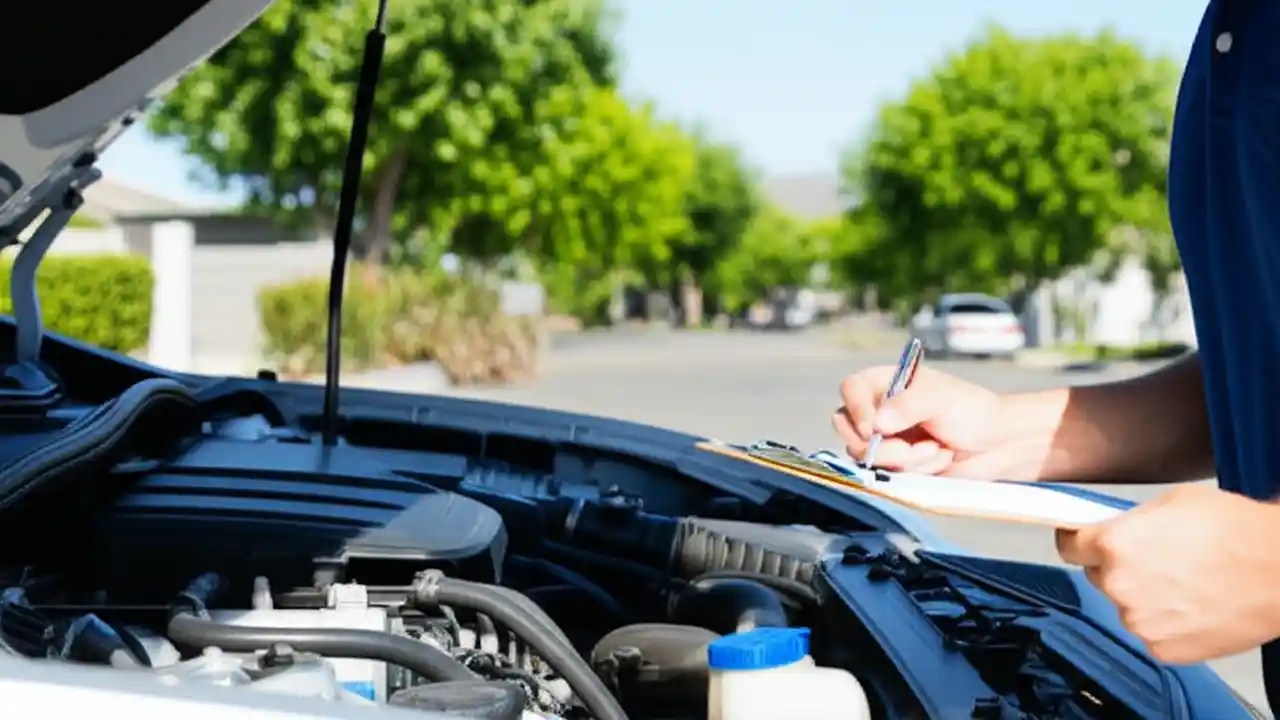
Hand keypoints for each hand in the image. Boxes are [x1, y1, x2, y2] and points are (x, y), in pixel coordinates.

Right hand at [832, 364, 1005, 475]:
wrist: (998, 445)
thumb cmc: (973, 411)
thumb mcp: (944, 398)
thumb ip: (909, 405)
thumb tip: (877, 423)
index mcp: (887, 383)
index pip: (852, 389)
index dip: (856, 408)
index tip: (873, 428)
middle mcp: (879, 410)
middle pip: (847, 428)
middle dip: (880, 446)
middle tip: (910, 448)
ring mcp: (884, 440)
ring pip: (866, 456)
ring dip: (904, 460)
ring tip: (937, 451)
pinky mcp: (894, 465)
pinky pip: (886, 474)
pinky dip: (914, 471)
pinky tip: (938, 461)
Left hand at [1057, 484, 1279, 663]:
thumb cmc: (1235, 530)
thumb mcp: (1171, 503)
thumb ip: (1130, 521)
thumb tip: (1112, 528)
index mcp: (1113, 545)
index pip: (1069, 546)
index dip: (1077, 540)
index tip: (1081, 540)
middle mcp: (1119, 586)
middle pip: (1098, 576)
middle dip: (1116, 567)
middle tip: (1153, 558)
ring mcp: (1140, 622)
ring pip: (1126, 605)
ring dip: (1142, 596)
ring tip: (1183, 582)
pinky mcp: (1163, 649)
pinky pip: (1151, 631)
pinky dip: (1165, 621)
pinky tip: (1193, 604)